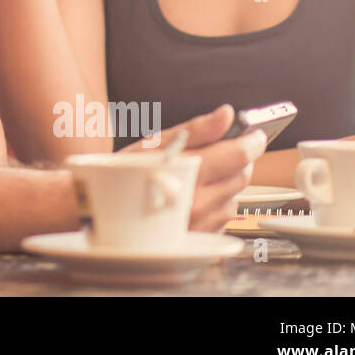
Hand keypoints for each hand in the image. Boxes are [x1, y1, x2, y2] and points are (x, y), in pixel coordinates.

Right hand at [125, 104, 265, 232]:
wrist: (99, 212)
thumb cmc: (120, 174)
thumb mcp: (153, 143)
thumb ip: (196, 129)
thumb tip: (226, 115)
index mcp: (184, 175)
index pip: (237, 155)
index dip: (251, 140)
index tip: (255, 133)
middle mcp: (195, 204)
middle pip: (241, 177)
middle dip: (239, 160)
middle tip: (226, 149)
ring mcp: (198, 226)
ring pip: (235, 198)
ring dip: (228, 183)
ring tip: (203, 174)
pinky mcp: (199, 240)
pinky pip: (224, 218)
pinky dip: (218, 203)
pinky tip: (197, 194)